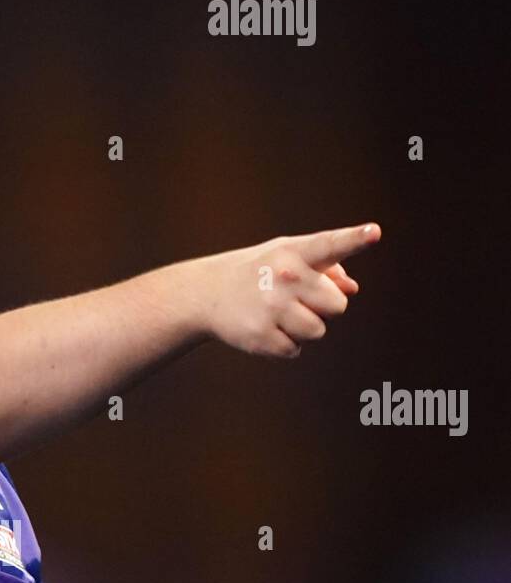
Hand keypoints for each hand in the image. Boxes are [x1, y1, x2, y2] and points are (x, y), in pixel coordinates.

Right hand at [187, 221, 381, 357]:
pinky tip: (266, 328)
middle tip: (297, 299)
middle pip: (337, 305)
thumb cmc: (260, 272)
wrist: (208, 294)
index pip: (330, 245)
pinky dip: (285, 344)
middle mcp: (284, 278)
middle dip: (324, 307)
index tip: (374, 233)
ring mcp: (272, 308)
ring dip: (304, 328)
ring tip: (278, 314)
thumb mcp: (289, 258)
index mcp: (294, 253)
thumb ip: (326, 269)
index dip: (355, 239)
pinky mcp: (261, 336)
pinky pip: (295, 349)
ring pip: (318, 331)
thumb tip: (352, 287)